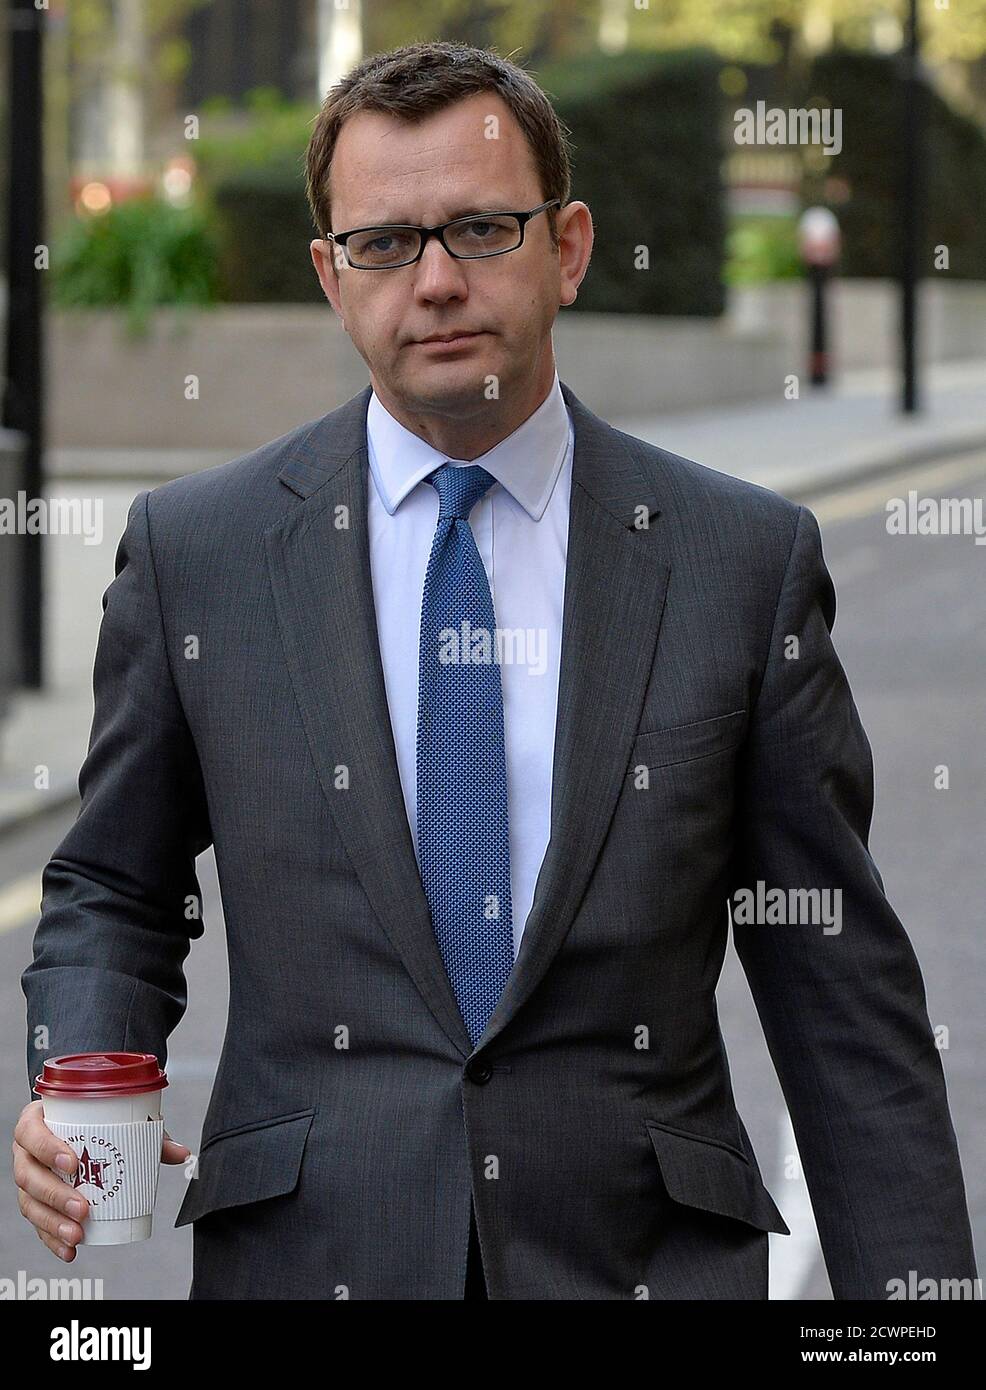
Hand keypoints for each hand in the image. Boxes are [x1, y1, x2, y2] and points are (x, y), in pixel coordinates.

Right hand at [12, 1099, 190, 1261]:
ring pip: (29, 1203)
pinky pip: (37, 1223)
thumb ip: (149, 1137)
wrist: (83, 1126)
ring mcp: (28, 1178)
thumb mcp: (119, 1122)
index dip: (46, 1147)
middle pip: (28, 1175)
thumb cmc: (96, 1121)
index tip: (72, 1162)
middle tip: (83, 1208)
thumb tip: (182, 1154)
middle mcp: (26, 1151)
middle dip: (55, 1195)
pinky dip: (51, 1239)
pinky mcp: (34, 1201)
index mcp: (38, 1121)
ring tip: (77, 1234)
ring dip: (52, 1223)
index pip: (30, 1132)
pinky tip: (69, 1250)